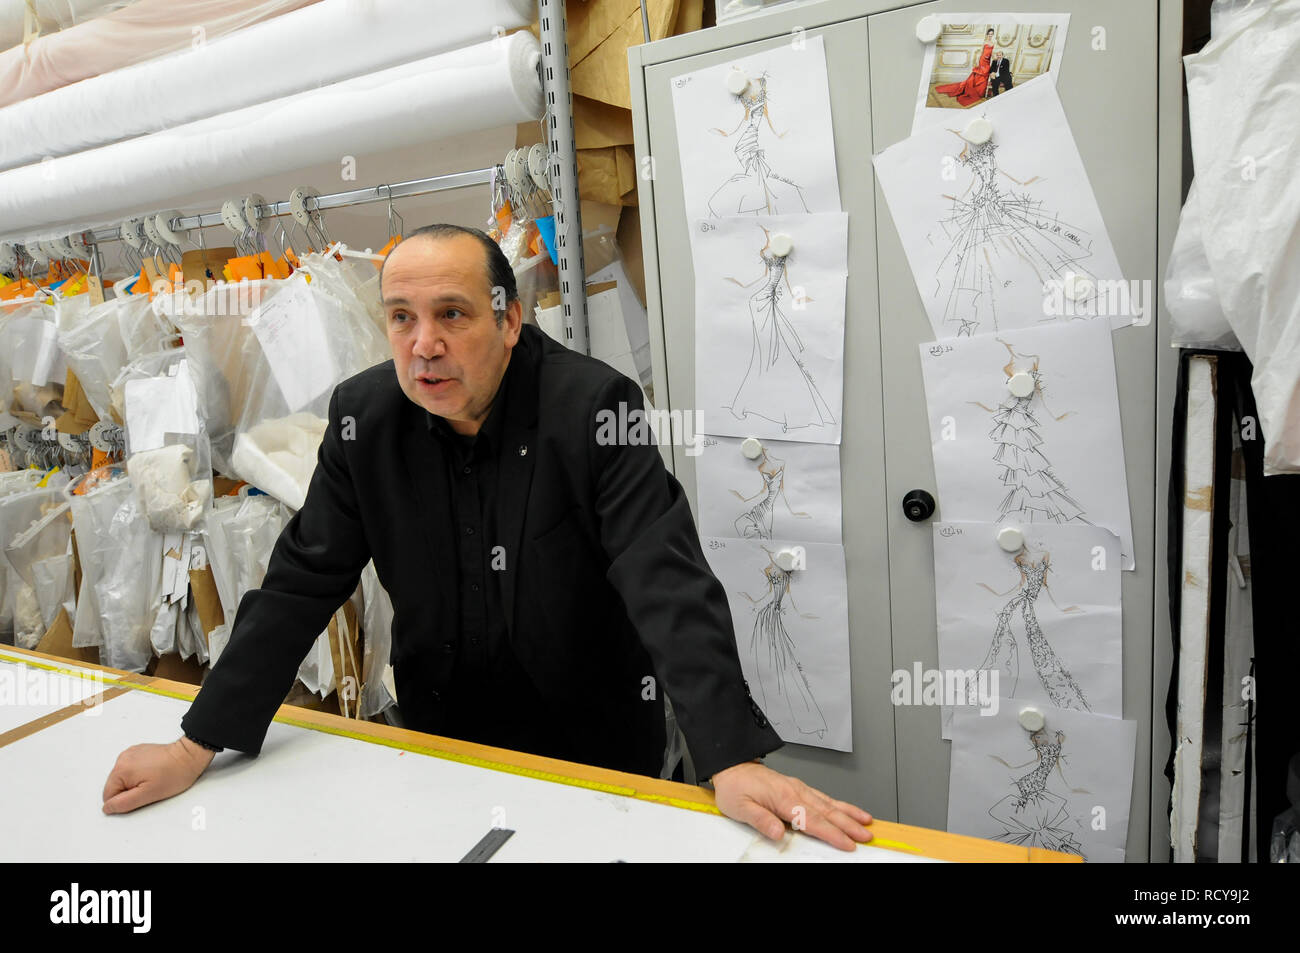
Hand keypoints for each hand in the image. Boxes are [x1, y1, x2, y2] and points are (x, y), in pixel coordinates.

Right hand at [102, 737, 215, 814]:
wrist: (189, 756)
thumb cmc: (174, 774)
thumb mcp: (147, 795)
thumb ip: (124, 803)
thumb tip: (107, 808)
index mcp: (121, 769)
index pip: (108, 795)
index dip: (124, 801)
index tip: (141, 795)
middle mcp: (123, 758)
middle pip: (115, 786)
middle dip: (130, 791)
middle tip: (149, 787)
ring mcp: (131, 753)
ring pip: (124, 778)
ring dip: (135, 783)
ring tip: (153, 779)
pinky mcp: (139, 751)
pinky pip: (132, 769)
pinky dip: (140, 774)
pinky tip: (153, 773)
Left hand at [712, 760, 871, 850]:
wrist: (732, 766)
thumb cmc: (735, 787)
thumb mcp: (739, 807)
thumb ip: (761, 820)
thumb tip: (778, 833)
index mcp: (782, 797)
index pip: (812, 819)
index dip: (832, 833)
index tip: (847, 843)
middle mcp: (794, 791)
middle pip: (827, 811)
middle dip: (848, 825)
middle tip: (866, 836)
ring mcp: (798, 788)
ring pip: (828, 802)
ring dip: (849, 813)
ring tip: (866, 822)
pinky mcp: (798, 788)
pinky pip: (823, 797)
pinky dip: (839, 804)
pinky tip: (848, 810)